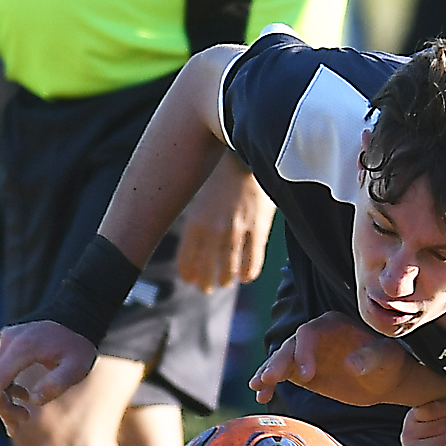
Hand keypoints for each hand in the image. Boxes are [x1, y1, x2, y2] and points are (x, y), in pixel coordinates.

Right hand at [0, 320, 98, 434]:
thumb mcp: (78, 365)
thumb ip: (58, 382)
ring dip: (5, 398)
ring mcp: (8, 339)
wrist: (80, 313)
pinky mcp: (10, 341)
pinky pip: (2, 368)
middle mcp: (9, 342)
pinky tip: (24, 396)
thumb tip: (34, 400)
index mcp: (22, 349)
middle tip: (18, 427)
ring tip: (26, 416)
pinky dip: (8, 385)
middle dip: (1, 407)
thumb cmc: (80, 343)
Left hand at [175, 153, 274, 290]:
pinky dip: (248, 273)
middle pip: (207, 269)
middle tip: (207, 288)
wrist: (245, 157)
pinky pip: (253, 261)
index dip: (189, 274)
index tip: (191, 281)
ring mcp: (238, 231)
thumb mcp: (201, 202)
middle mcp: (214, 230)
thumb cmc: (222, 179)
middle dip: (206, 282)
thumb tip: (196, 249)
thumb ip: (198, 226)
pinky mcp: (259, 229)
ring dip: (226, 279)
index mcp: (195, 222)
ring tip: (226, 283)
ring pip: (230, 269)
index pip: (187, 260)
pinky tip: (245, 277)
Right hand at [251, 311, 410, 404]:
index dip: (304, 352)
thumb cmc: (389, 362)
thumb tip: (351, 365)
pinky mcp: (302, 371)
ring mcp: (306, 353)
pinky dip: (270, 384)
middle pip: (290, 345)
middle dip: (279, 362)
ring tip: (258, 388)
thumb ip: (371, 357)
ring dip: (269, 372)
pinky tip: (262, 396)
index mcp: (333, 324)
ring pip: (281, 360)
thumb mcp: (387, 358)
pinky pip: (281, 375)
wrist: (386, 378)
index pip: (309, 332)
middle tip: (270, 379)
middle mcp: (315, 335)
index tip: (307, 376)